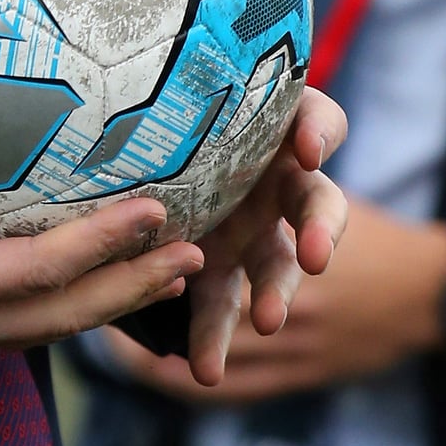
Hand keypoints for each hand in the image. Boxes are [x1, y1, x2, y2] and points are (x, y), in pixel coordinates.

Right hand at [0, 96, 203, 355]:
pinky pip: (17, 324)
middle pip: (58, 316)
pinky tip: (84, 280)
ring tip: (164, 271)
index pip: (33, 273)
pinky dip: (65, 304)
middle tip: (194, 255)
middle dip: (129, 286)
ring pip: (44, 328)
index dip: (99, 247)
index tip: (154, 216)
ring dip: (107, 300)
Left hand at [170, 86, 349, 385]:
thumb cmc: (163, 112)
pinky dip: (212, 338)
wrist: (126, 153)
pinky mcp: (216, 270)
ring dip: (274, 297)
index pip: (319, 122)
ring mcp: (249, 232)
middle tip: (314, 257)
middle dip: (319, 231)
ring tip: (264, 323)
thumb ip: (205, 84)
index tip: (305, 147)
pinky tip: (201, 369)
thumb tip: (188, 77)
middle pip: (316, 206)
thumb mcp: (185, 93)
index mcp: (274, 132)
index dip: (317, 132)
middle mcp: (272, 183)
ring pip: (275, 267)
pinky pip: (220, 306)